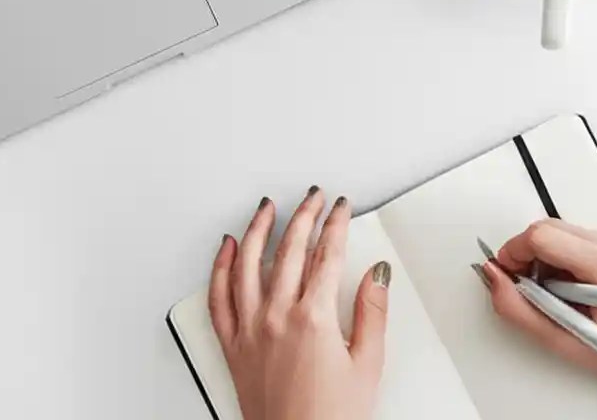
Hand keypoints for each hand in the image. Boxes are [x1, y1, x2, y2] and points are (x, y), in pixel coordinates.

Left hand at [209, 188, 390, 419]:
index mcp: (313, 319)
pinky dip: (221, 267)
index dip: (336, 224)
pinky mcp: (232, 345)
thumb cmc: (330, 418)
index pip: (326, 254)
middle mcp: (276, 318)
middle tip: (312, 199)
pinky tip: (228, 248)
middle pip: (289, 250)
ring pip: (248, 264)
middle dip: (303, 216)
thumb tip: (376, 275)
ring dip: (259, 230)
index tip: (341, 208)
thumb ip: (372, 313)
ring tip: (267, 208)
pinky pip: (219, 297)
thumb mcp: (367, 364)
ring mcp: (250, 329)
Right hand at [480, 219, 596, 419]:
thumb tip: (495, 281)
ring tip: (554, 297)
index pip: (540, 235)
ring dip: (546, 259)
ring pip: (564, 232)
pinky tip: (572, 293)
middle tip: (524, 287)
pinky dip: (565, 261)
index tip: (504, 273)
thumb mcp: (566, 342)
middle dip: (527, 254)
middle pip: (549, 227)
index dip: (512, 252)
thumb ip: (520, 309)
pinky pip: (581, 242)